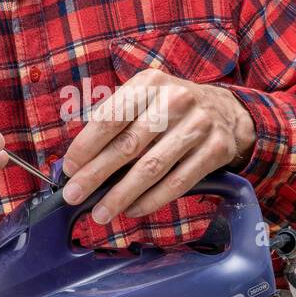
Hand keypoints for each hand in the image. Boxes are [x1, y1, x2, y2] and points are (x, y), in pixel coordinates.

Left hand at [60, 69, 256, 224]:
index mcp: (149, 84)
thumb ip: (113, 121)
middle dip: (96, 175)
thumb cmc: (170, 109)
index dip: (86, 146)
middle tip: (74, 196)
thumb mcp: (144, 98)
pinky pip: (177, 182)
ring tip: (100, 213)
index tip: (69, 169)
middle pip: (128, 145)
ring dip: (121, 195)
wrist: (226, 111)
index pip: (110, 117)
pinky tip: (132, 210)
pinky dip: (151, 200)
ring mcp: (198, 125)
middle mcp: (175, 100)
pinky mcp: (215, 150)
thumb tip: (78, 161)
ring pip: (152, 168)